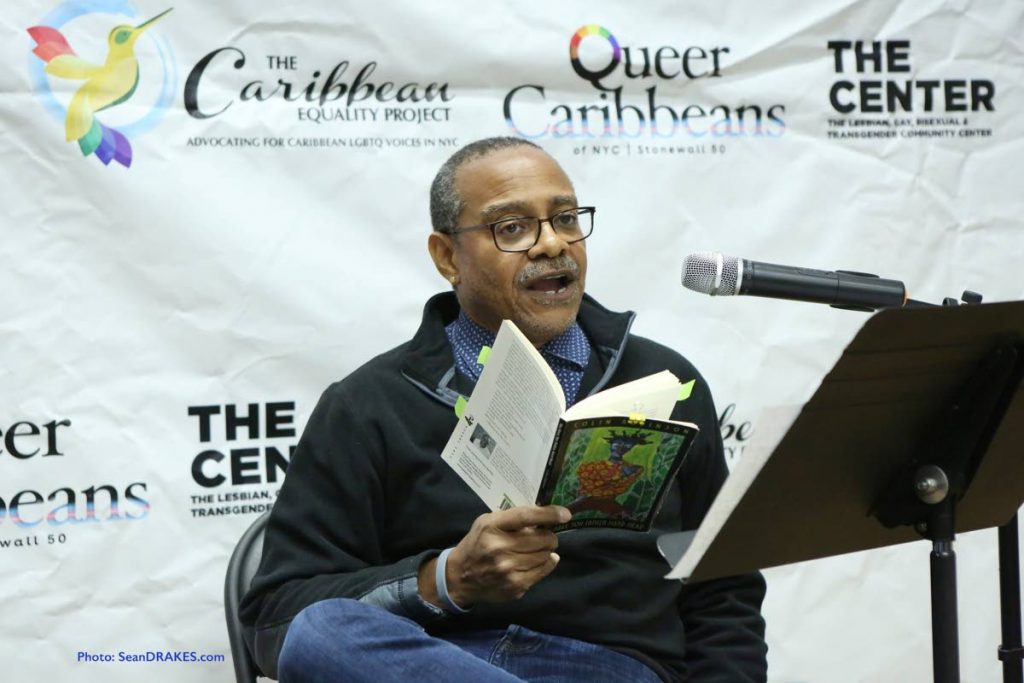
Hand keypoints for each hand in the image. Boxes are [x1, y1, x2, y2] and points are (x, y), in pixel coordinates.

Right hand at [418, 505, 569, 608]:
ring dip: (546, 550)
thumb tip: (544, 516)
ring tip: (536, 549)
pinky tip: (540, 559)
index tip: (565, 514)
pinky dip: (547, 563)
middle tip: (544, 535)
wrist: (460, 577)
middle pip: (542, 538)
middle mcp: (499, 548)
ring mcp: (508, 570)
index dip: (549, 514)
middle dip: (548, 535)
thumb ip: (512, 518)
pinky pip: (543, 570)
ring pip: (546, 555)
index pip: (526, 516)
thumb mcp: (487, 522)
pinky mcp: (515, 586)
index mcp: (491, 527)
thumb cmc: (477, 544)